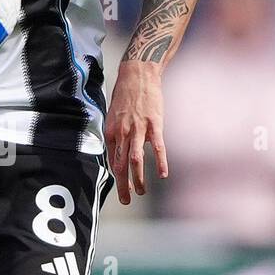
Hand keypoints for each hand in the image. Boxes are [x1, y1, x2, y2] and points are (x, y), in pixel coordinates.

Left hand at [105, 61, 168, 205]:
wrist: (138, 74)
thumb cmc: (126, 95)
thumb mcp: (114, 115)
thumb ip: (116, 134)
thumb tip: (118, 151)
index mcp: (112, 132)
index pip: (112, 161)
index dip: (117, 178)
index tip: (122, 191)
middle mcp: (122, 132)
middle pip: (121, 165)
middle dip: (123, 186)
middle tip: (126, 201)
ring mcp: (138, 129)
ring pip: (136, 160)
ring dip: (138, 179)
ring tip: (141, 192)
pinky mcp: (154, 124)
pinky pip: (157, 147)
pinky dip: (160, 162)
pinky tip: (162, 175)